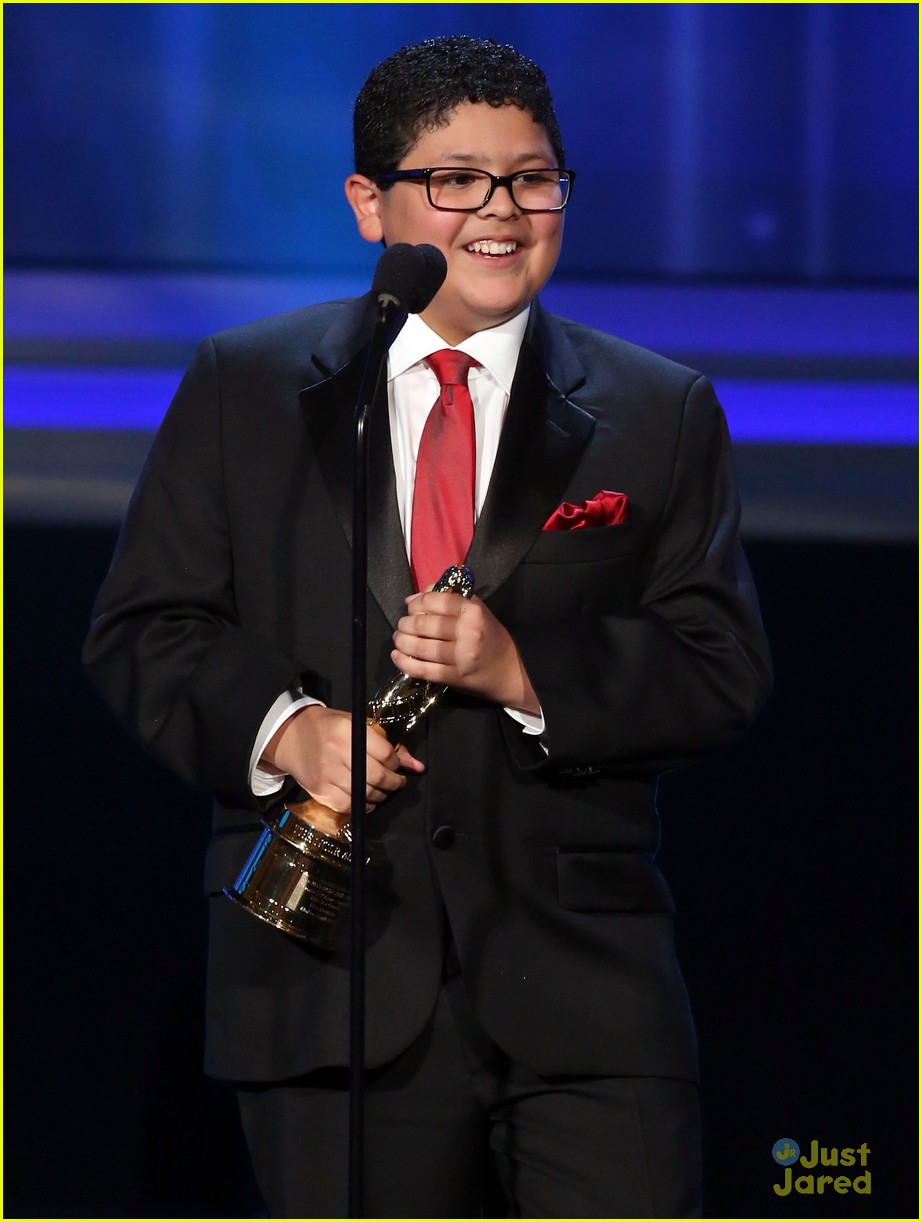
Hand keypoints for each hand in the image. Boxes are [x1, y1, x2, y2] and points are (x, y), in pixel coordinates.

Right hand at [261, 706, 423, 826]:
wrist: (290, 736)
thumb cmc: (328, 728)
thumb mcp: (357, 725)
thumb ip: (387, 744)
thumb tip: (418, 767)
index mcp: (349, 730)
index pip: (384, 753)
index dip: (396, 762)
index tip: (396, 765)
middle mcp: (337, 750)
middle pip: (377, 776)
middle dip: (394, 783)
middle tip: (397, 782)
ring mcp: (327, 772)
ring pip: (365, 793)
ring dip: (380, 796)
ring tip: (382, 790)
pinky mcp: (319, 790)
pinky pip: (348, 806)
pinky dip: (363, 806)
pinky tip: (367, 800)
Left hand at [391, 590, 539, 713]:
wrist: (510, 671)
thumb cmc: (491, 637)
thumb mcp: (477, 610)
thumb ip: (449, 599)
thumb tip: (413, 598)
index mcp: (472, 611)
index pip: (433, 600)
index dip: (415, 603)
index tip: (411, 607)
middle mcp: (467, 632)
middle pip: (422, 624)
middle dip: (405, 623)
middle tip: (402, 625)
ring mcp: (460, 656)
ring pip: (419, 647)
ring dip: (402, 641)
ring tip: (399, 638)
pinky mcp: (454, 677)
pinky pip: (423, 669)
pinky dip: (405, 663)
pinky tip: (397, 656)